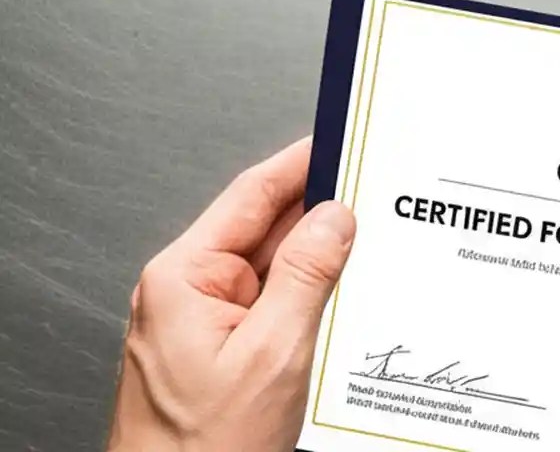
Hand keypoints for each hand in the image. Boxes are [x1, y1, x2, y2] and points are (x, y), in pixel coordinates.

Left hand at [107, 138, 355, 450]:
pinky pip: (274, 306)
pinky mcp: (224, 349)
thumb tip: (333, 219)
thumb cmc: (202, 450)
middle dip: (319, 215)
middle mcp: (188, 293)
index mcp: (183, 278)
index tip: (336, 142)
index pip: (251, 197)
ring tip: (366, 252)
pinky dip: (309, 298)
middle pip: (266, 230)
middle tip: (371, 195)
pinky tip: (340, 298)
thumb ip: (306, 276)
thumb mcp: (273, 354)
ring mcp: (206, 322)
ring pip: (275, 270)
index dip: (299, 164)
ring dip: (318, 262)